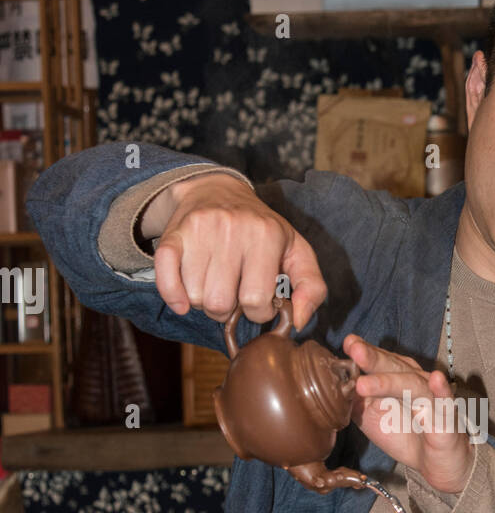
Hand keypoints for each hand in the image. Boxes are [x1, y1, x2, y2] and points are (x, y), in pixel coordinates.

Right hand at [152, 172, 325, 329]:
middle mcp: (233, 228)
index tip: (258, 299)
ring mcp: (200, 230)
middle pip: (220, 304)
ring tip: (215, 283)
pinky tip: (184, 299)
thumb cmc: (262, 229)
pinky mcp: (173, 235)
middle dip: (228, 310)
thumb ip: (311, 288)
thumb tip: (300, 322)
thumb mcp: (297, 252)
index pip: (256, 300)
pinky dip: (173, 296)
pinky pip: (165, 277)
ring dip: (204, 301)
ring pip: (195, 297)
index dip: (258, 311)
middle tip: (234, 293)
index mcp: (267, 234)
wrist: (218, 189)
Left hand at [344, 334, 473, 494]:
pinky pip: (446, 403)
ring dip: (389, 382)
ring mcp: (432, 398)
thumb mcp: (371, 417)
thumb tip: (332, 385)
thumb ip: (354, 400)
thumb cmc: (405, 434)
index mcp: (397, 377)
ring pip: (412, 385)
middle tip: (354, 350)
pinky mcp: (447, 419)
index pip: (380, 361)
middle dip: (373, 358)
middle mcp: (415, 381)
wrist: (435, 462)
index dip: (364, 352)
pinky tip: (436, 379)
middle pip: (394, 367)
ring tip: (364, 384)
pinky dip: (442, 390)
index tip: (348, 343)